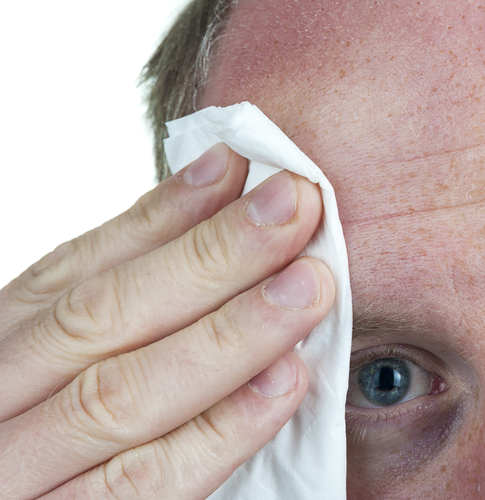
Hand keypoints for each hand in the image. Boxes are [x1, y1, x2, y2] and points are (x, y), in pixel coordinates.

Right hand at [0, 144, 334, 498]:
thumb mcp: (60, 369)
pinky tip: (284, 381)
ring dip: (230, 333)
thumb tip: (219, 200)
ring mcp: (24, 481)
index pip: (75, 272)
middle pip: (101, 320)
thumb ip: (131, 305)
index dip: (164, 217)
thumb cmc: (48, 445)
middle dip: (210, 257)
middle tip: (295, 205)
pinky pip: (146, 485)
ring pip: (122, 396)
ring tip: (308, 285)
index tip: (242, 166)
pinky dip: (221, 430)